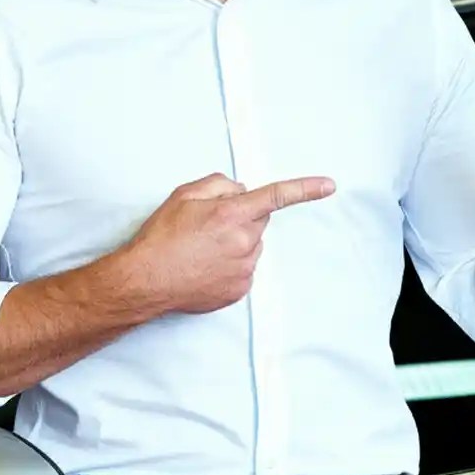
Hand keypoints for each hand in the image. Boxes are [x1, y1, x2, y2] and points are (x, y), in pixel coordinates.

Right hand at [116, 172, 335, 313]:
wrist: (145, 280)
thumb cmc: (160, 237)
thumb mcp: (183, 195)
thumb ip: (218, 184)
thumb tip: (240, 190)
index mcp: (232, 214)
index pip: (276, 196)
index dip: (306, 189)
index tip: (329, 185)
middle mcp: (244, 242)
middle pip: (259, 221)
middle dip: (242, 217)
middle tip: (210, 224)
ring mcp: (244, 269)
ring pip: (251, 246)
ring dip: (235, 242)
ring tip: (202, 249)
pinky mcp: (239, 289)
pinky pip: (244, 269)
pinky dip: (230, 264)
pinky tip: (204, 266)